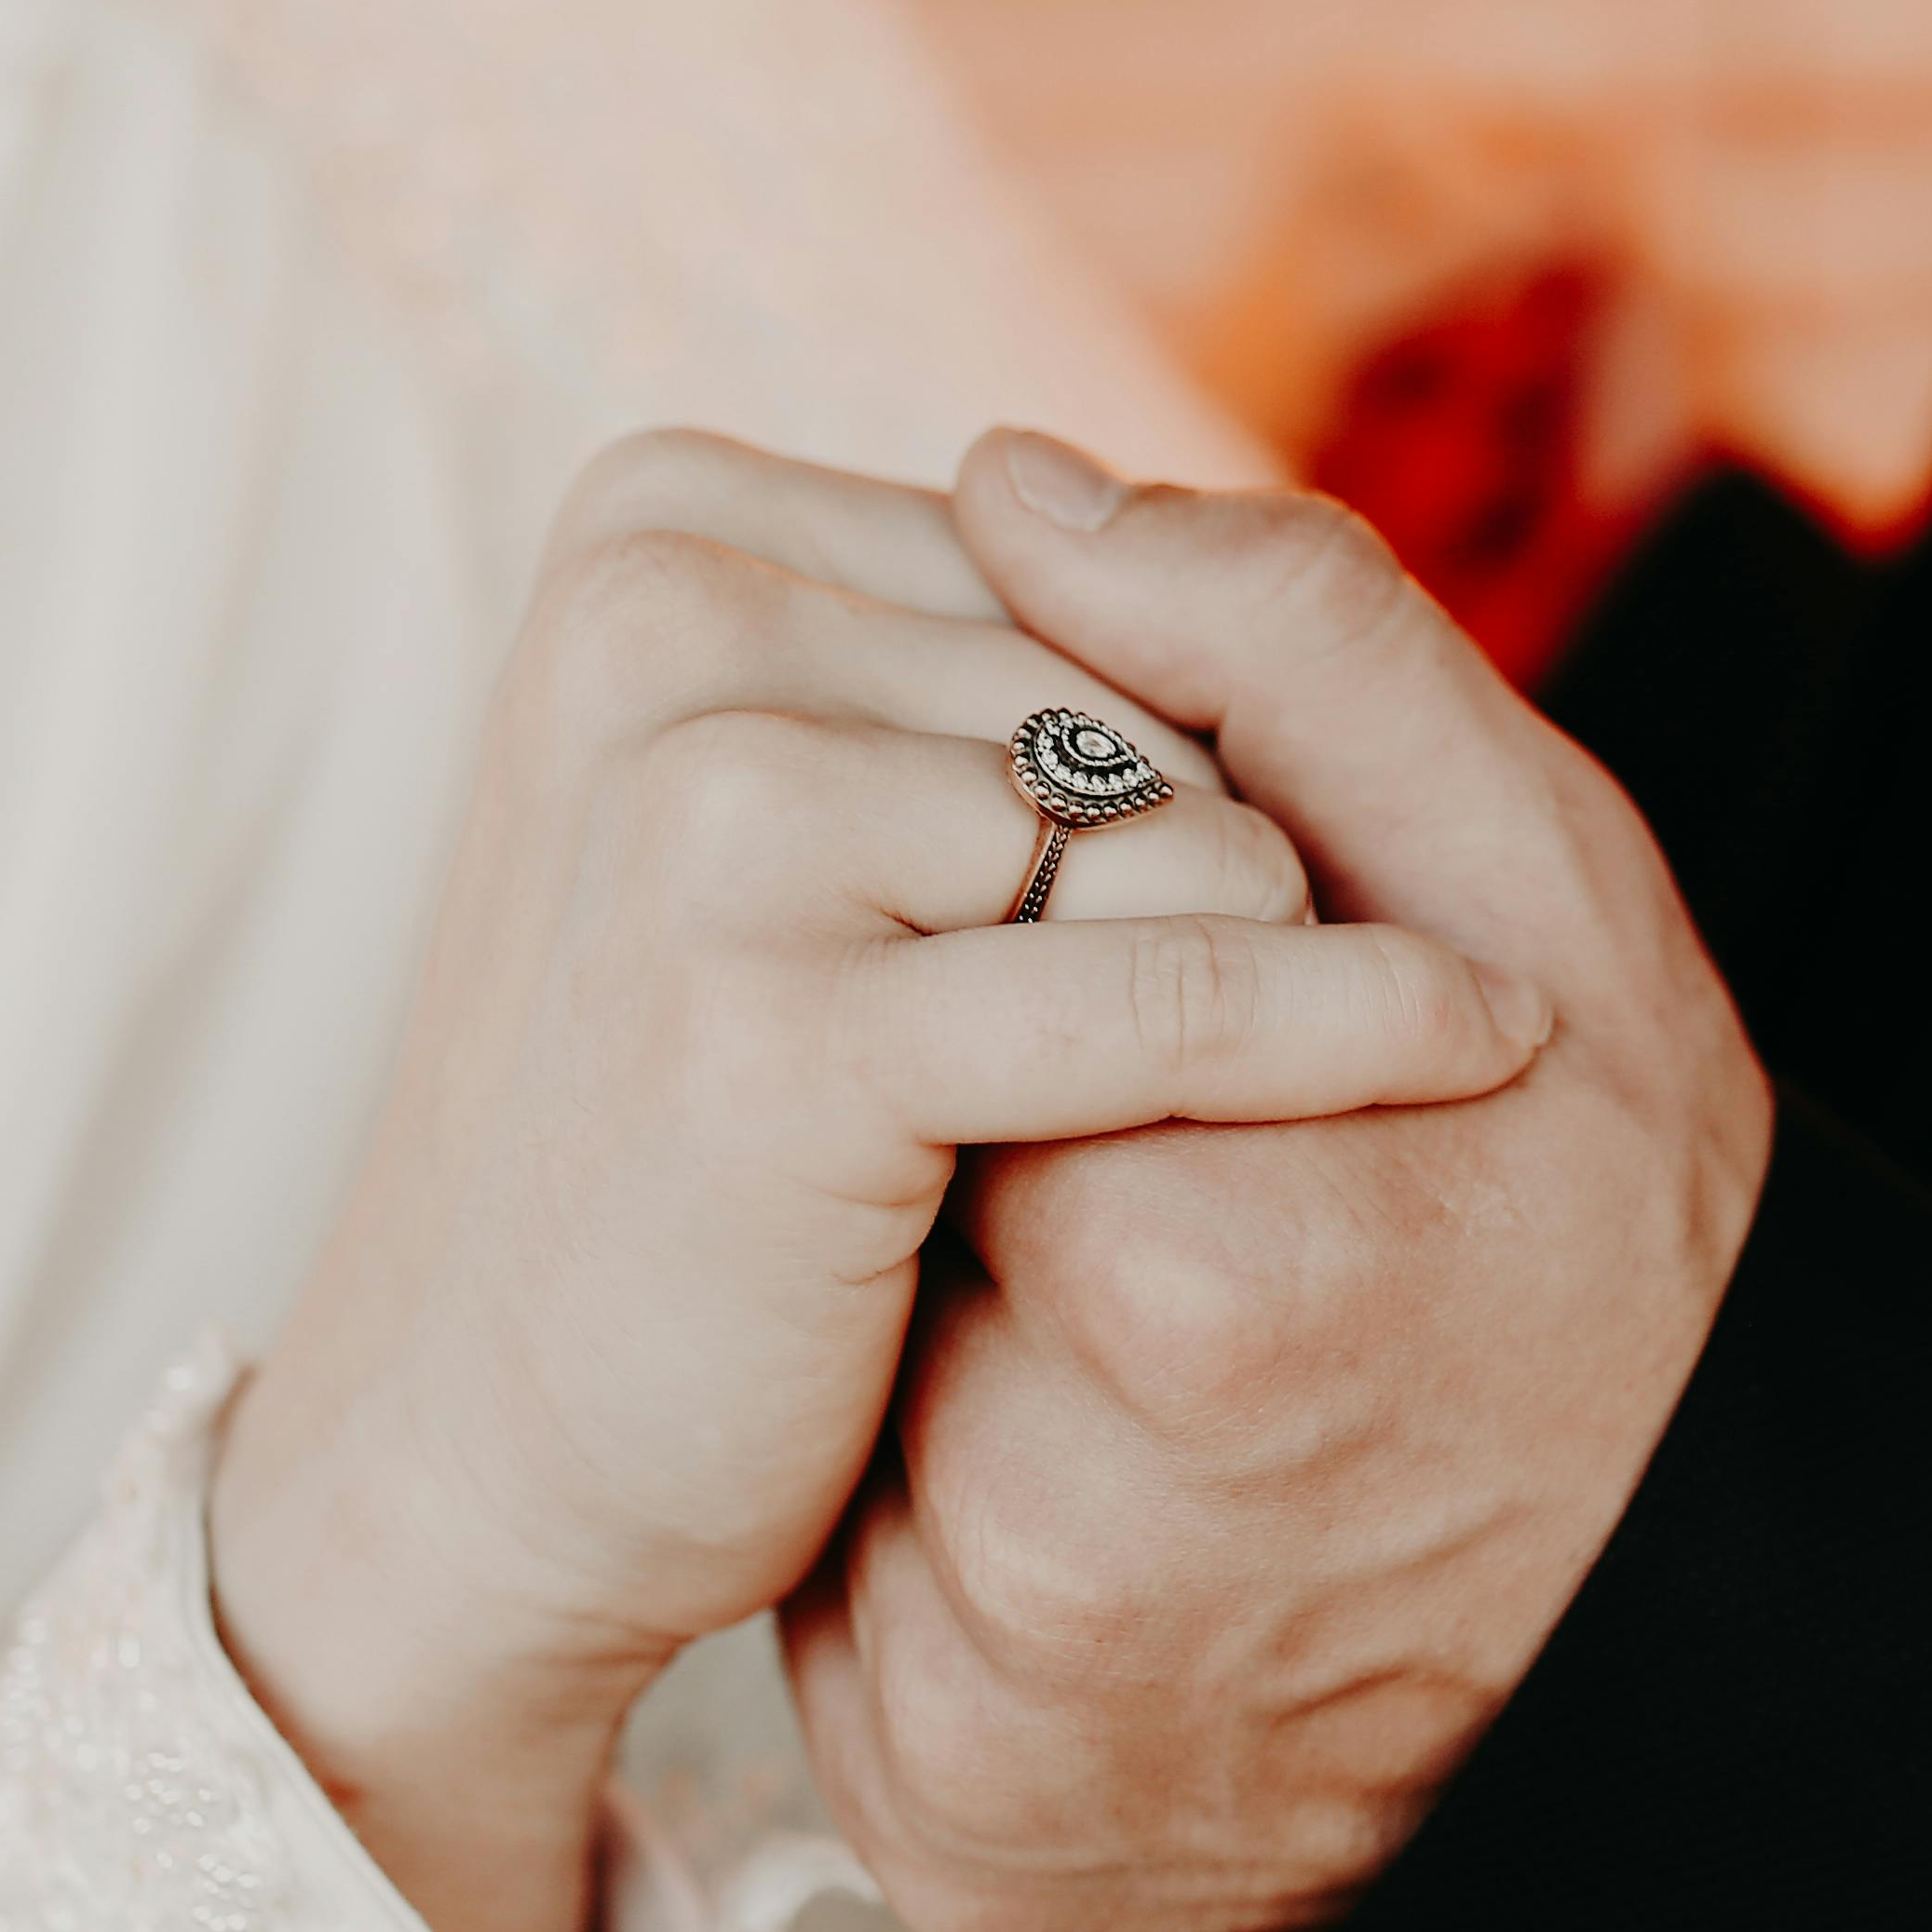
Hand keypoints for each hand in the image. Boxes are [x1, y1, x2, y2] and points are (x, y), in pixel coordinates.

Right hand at [209, 432, 1554, 1931]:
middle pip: (1149, 682)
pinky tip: (1459, 1053)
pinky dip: (1350, 1032)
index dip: (1167, 740)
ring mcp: (708, 814)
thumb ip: (956, 635)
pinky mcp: (786, 1026)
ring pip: (1193, 824)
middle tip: (1113, 1038)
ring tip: (1112, 1112)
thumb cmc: (685, 1132)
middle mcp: (661, 619)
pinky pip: (1183, 990)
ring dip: (1250, 964)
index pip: (1080, 563)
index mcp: (659, 524)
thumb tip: (1048, 478)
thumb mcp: (800, 821)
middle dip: (1206, 850)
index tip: (1107, 896)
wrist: (472, 1453)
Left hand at [782, 432, 1772, 1931]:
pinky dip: (943, 1563)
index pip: (968, 1030)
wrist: (1731, 1642)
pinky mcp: (955, 1844)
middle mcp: (1070, 1539)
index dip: (1072, 1010)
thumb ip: (1282, 657)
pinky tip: (1120, 1524)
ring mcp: (998, 1725)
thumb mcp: (1542, 890)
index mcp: (1203, 1270)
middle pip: (900, 1237)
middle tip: (1189, 1224)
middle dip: (1005, 1188)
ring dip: (960, 1368)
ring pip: (858, 1431)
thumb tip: (1013, 483)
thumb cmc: (1635, 1236)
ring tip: (1164, 1384)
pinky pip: (855, 1640)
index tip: (1191, 1060)